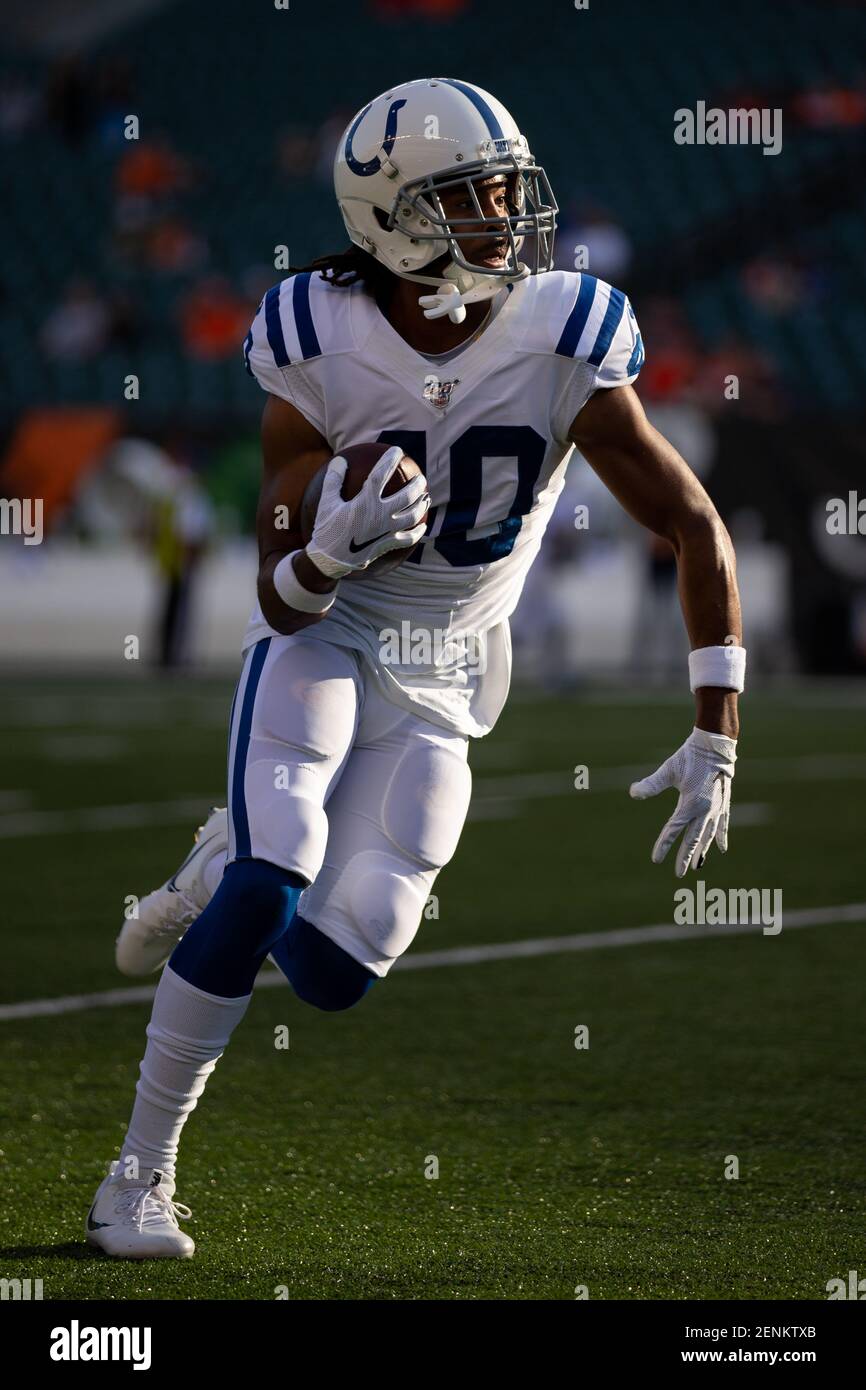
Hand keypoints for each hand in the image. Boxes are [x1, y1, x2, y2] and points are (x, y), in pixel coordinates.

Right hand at [306, 446, 428, 578]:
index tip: (397, 451)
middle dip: (417, 485)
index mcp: (364, 503)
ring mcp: (386, 531)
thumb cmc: (327, 529)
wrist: (330, 560)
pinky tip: (422, 526)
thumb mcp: (326, 502)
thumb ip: (334, 480)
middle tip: (421, 478)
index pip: (380, 475)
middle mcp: (379, 515)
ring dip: (422, 505)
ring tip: (426, 497)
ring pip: (412, 516)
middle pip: (407, 496)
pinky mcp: (388, 544)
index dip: (389, 461)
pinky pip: (409, 538)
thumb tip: (341, 460)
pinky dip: (418, 532)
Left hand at [629, 727, 736, 876]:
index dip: (664, 845)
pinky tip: (721, 850)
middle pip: (693, 839)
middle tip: (679, 873)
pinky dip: (720, 837)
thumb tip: (633, 793)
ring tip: (698, 866)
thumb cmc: (689, 756)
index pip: (673, 830)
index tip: (655, 859)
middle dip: (685, 857)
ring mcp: (716, 808)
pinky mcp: (724, 803)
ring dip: (702, 851)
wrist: (715, 745)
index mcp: (690, 803)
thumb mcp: (668, 770)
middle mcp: (705, 809)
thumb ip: (652, 784)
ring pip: (708, 835)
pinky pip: (722, 825)